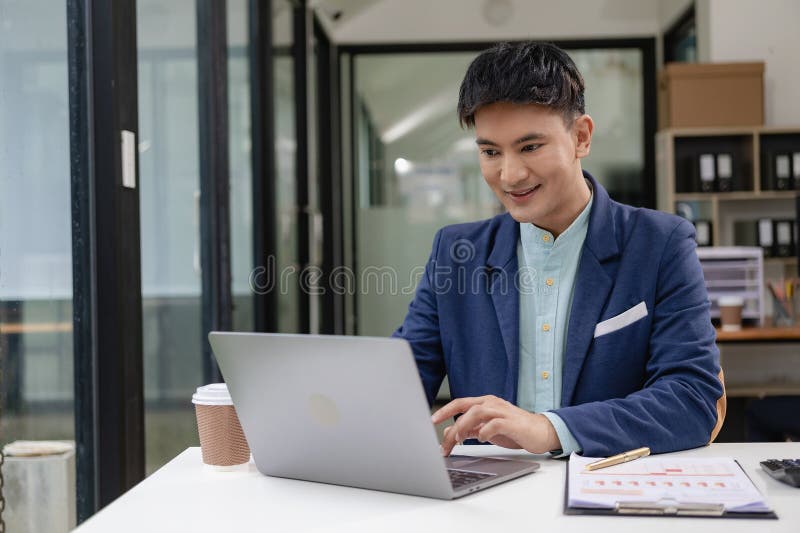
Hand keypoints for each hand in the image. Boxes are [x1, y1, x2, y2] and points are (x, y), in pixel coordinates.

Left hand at [431, 395, 560, 455]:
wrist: (541, 432)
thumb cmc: (514, 430)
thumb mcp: (487, 430)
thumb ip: (470, 429)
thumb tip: (450, 433)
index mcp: (485, 403)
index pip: (460, 403)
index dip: (445, 410)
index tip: (431, 421)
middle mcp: (492, 404)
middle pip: (466, 406)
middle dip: (450, 418)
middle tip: (441, 435)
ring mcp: (502, 411)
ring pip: (478, 412)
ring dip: (465, 426)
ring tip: (459, 440)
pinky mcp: (512, 422)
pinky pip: (495, 423)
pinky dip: (485, 431)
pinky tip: (481, 439)